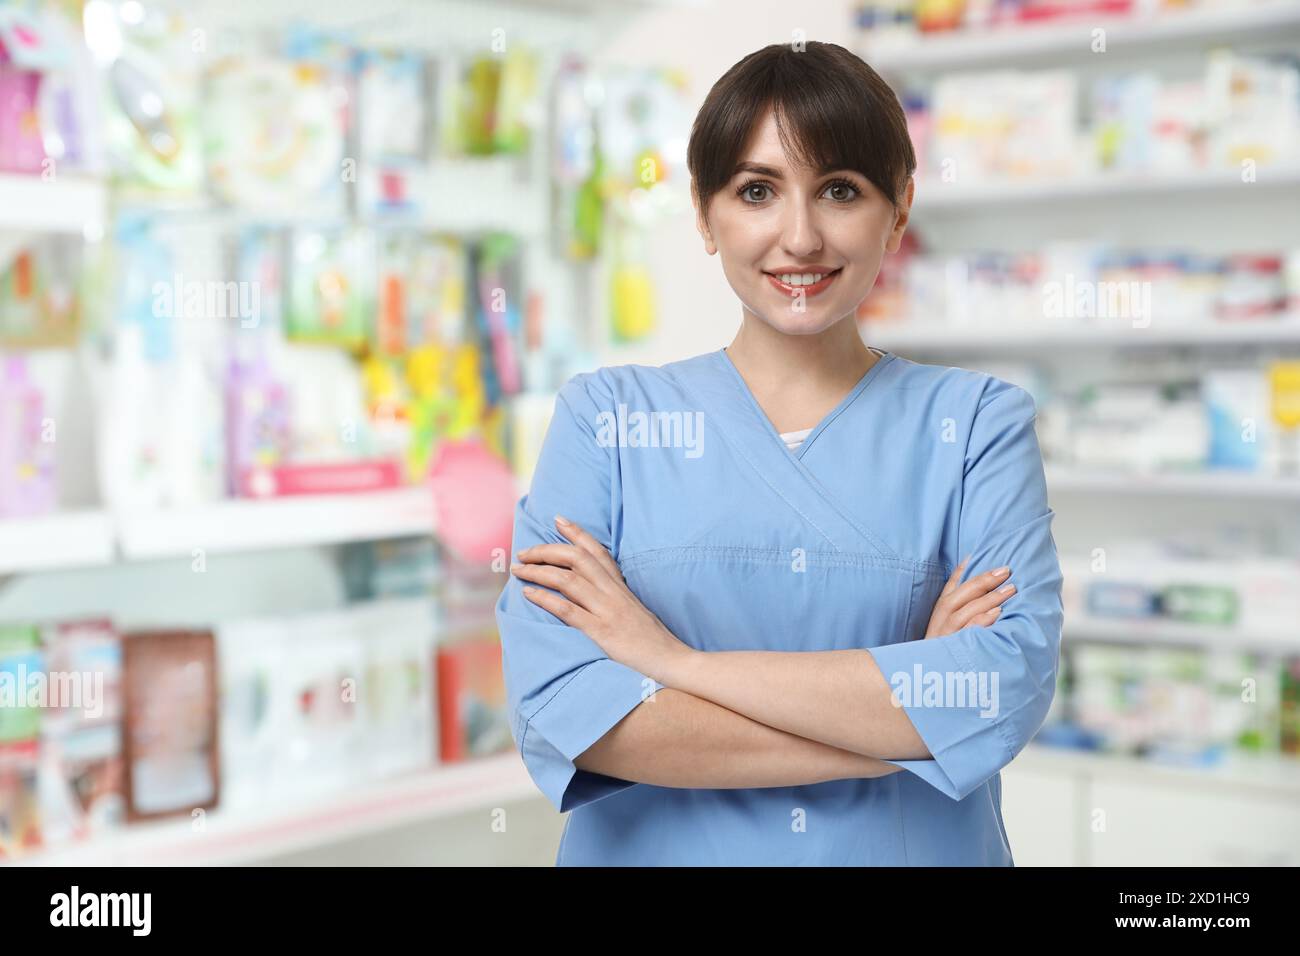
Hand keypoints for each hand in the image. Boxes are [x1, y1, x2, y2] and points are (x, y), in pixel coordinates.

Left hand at [510, 516, 693, 683]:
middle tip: (524, 552)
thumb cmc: (653, 642)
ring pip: (568, 580)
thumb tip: (595, 594)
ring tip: (519, 570)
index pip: (598, 551)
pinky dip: (545, 599)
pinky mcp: (601, 631)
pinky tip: (529, 594)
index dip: (577, 533)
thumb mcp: (635, 612)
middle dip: (547, 551)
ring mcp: (607, 611)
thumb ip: (616, 599)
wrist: (673, 662)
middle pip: (577, 559)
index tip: (558, 520)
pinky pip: (568, 610)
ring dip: (539, 571)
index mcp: (621, 587)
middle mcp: (613, 593)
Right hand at [925, 556, 1014, 638]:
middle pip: (960, 595)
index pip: (952, 585)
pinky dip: (982, 621)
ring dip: (988, 599)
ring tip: (1010, 590)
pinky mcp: (952, 646)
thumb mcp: (946, 622)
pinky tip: (998, 613)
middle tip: (1006, 571)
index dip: (964, 569)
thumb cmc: (945, 643)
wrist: (926, 680)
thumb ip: (960, 599)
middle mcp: (941, 619)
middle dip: (983, 581)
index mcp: (941, 610)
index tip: (980, 555)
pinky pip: (969, 631)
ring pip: (965, 612)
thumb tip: (971, 567)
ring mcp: (946, 633)